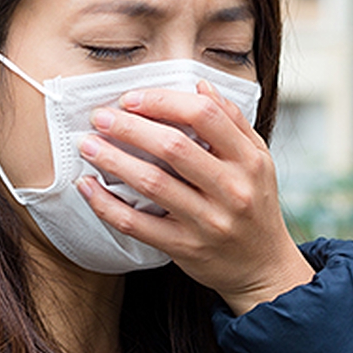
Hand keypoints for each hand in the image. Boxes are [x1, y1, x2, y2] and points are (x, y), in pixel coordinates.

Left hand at [76, 81, 314, 314]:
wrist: (264, 268)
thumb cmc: (256, 206)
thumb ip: (232, 122)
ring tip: (88, 145)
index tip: (131, 98)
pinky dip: (108, 205)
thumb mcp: (258, 160)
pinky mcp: (186, 248)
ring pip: (153, 184)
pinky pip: (138, 225)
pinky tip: (88, 188)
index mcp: (248, 161)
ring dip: (113, 161)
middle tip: (100, 117)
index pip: (204, 115)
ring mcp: (208, 221)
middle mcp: (231, 190)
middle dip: (130, 127)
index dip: (163, 101)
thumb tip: (199, 84)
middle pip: (174, 147)